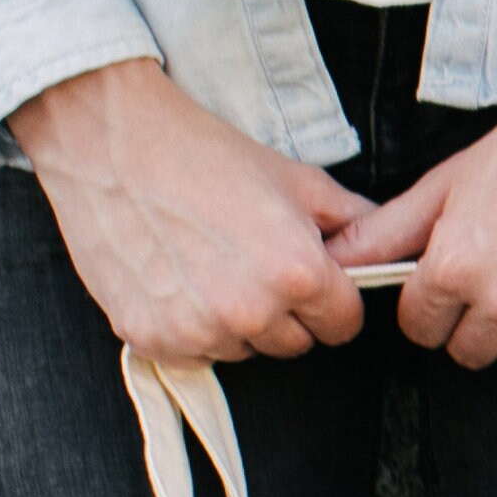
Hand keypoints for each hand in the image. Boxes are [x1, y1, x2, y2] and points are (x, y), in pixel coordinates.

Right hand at [10, 59, 373, 359]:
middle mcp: (252, 313)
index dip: (332, 301)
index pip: (343, 325)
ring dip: (236, 323)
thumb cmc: (202, 153)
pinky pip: (195, 354)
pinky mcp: (155, 341)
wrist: (111, 142)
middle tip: (250, 261)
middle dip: (284, 313)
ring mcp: (201, 332)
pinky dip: (191, 328)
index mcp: (297, 274)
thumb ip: (348, 221)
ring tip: (207, 263)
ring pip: (244, 351)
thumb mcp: (292, 177)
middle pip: (295, 345)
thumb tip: (385, 245)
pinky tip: (175, 278)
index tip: (310, 279)